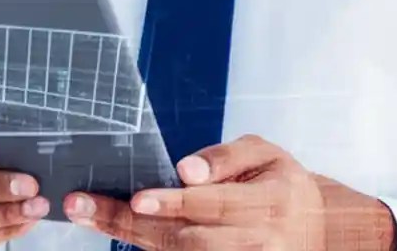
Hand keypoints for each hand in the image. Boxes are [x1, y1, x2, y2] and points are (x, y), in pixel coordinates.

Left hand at [62, 134, 396, 249]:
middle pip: (184, 239)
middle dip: (128, 223)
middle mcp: (258, 242)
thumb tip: (185, 170)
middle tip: (81, 206)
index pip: (212, 204)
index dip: (172, 202)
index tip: (136, 197)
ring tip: (90, 214)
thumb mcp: (267, 155)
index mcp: (270, 204)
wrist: (315, 231)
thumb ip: (226, 157)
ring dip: (131, 238)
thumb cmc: (284, 186)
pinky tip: (123, 231)